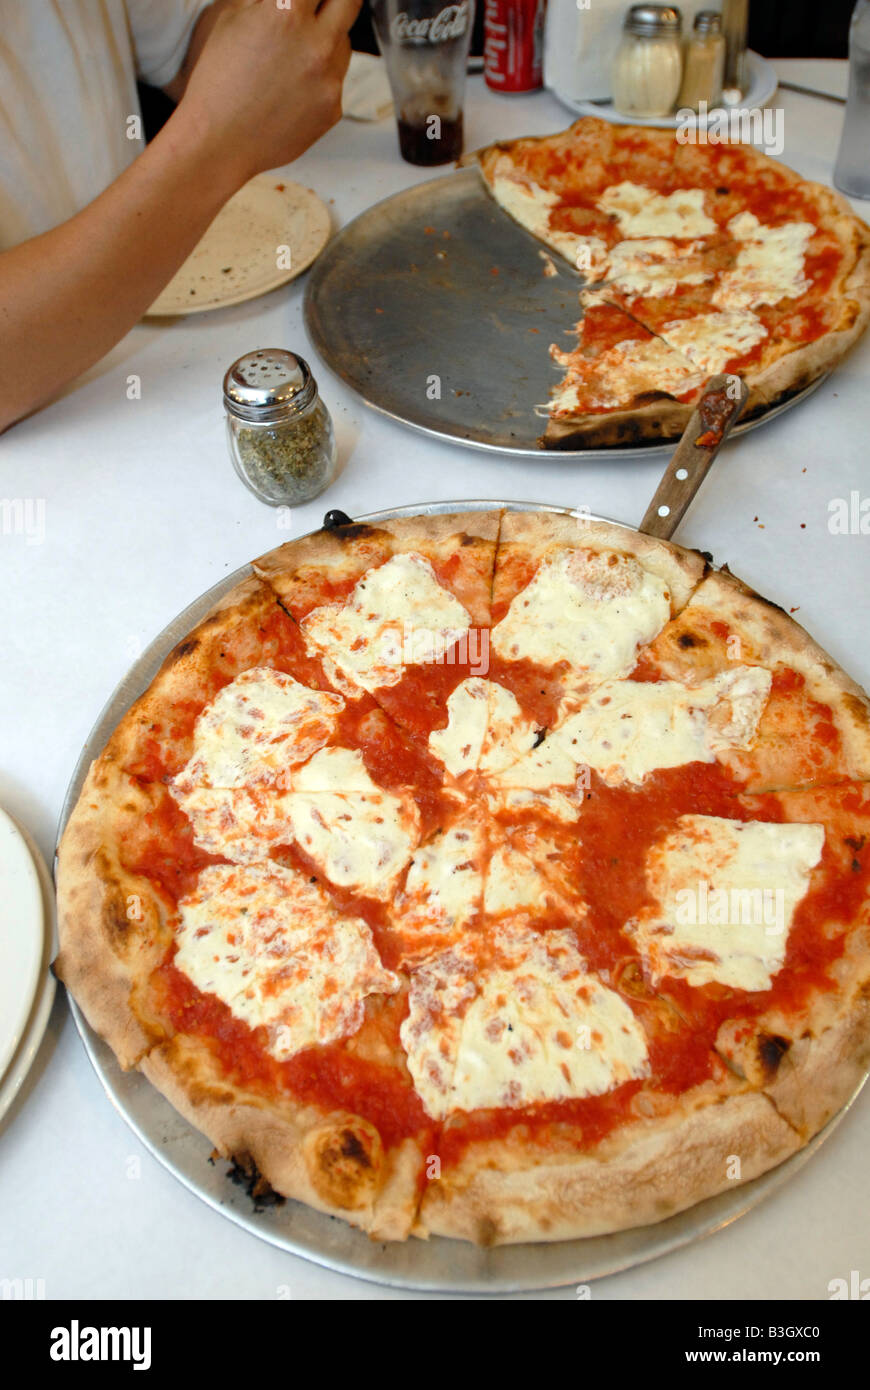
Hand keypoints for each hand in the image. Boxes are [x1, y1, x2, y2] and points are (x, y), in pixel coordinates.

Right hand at [174, 0, 361, 183]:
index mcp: (287, 12)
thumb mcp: (230, 16)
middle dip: (336, 0)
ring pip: (344, 43)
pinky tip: (292, 88)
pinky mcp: (333, 108)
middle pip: (350, 1)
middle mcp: (316, 43)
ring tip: (293, 56)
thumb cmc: (216, 81)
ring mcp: (329, 79)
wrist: (218, 141)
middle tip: (321, 6)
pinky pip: (335, 80)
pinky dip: (319, 78)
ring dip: (327, 39)